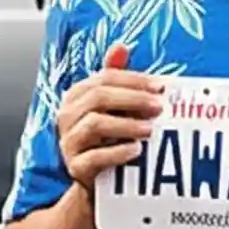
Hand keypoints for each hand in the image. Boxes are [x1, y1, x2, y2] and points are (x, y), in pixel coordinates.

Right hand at [57, 44, 164, 191]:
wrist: (94, 182)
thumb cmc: (106, 137)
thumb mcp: (111, 107)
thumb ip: (116, 78)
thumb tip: (121, 46)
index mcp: (76, 95)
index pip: (105, 78)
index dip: (134, 80)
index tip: (160, 86)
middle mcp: (67, 115)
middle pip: (99, 97)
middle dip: (132, 99)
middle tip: (159, 106)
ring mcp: (69, 141)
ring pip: (95, 124)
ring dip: (126, 125)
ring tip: (150, 129)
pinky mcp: (75, 166)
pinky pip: (94, 157)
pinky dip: (117, 152)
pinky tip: (136, 151)